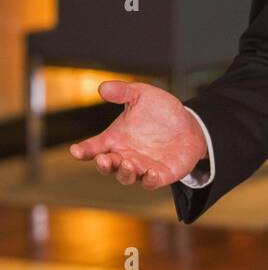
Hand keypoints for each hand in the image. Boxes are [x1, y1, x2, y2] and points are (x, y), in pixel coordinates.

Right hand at [68, 81, 207, 188]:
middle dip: (104, 165)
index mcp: (115, 139)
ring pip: (126, 176)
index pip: (93, 147)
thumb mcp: (141, 95)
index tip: (76, 151)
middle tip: (103, 159)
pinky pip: (151, 182)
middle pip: (107, 166)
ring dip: (125, 173)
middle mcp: (125, 155)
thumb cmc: (160, 111)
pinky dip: (150, 180)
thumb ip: (122, 92)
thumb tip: (102, 87)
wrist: (189, 124)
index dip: (83, 150)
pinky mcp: (160, 175)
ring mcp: (142, 167)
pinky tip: (152, 173)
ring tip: (127, 163)